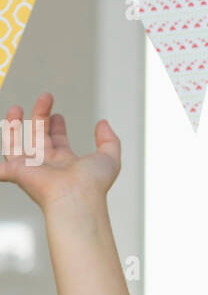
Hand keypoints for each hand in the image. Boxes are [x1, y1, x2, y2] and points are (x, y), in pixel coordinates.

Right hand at [0, 92, 120, 210]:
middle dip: (41, 115)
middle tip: (46, 97)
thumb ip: (110, 140)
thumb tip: (103, 123)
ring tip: (15, 107)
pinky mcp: (18, 172)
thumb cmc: (93, 183)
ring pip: (15, 144)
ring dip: (13, 125)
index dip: (58, 126)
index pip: (58, 141)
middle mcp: (47, 165)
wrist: (76, 198)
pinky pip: (1, 168)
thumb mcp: (109, 158)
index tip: (59, 114)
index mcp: (66, 162)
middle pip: (39, 136)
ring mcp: (31, 168)